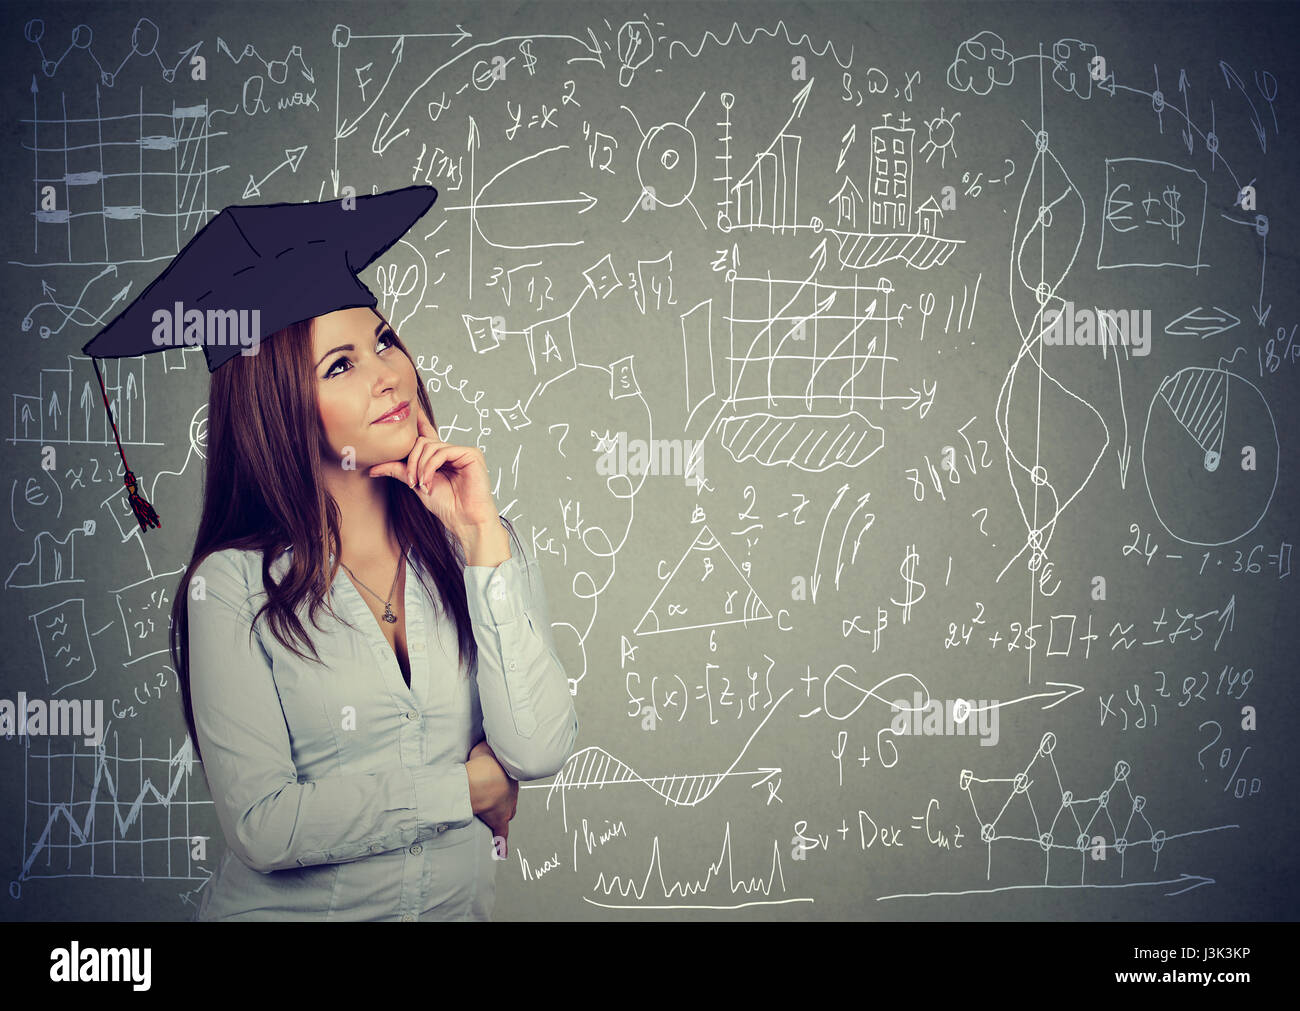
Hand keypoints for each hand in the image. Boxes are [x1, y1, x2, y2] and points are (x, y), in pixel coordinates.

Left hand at [368, 405, 498, 537]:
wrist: (465, 520)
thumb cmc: (446, 506)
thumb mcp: (416, 484)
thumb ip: (399, 470)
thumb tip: (372, 469)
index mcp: (441, 457)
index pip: (426, 434)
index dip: (419, 420)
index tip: (411, 405)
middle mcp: (452, 451)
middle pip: (422, 442)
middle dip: (411, 462)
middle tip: (411, 482)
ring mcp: (463, 451)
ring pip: (430, 446)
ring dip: (420, 467)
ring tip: (421, 485)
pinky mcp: (471, 454)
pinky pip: (441, 452)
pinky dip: (430, 468)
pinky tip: (429, 482)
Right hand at [467, 740, 518, 855]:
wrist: (485, 778)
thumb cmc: (485, 762)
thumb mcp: (484, 747)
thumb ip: (484, 746)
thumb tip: (483, 740)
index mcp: (511, 776)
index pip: (508, 780)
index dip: (499, 780)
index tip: (495, 779)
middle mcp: (512, 793)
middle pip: (510, 798)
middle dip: (503, 797)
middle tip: (493, 795)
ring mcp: (506, 808)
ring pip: (506, 813)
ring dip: (500, 814)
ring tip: (492, 815)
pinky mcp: (498, 820)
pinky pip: (501, 835)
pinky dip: (502, 843)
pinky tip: (502, 852)